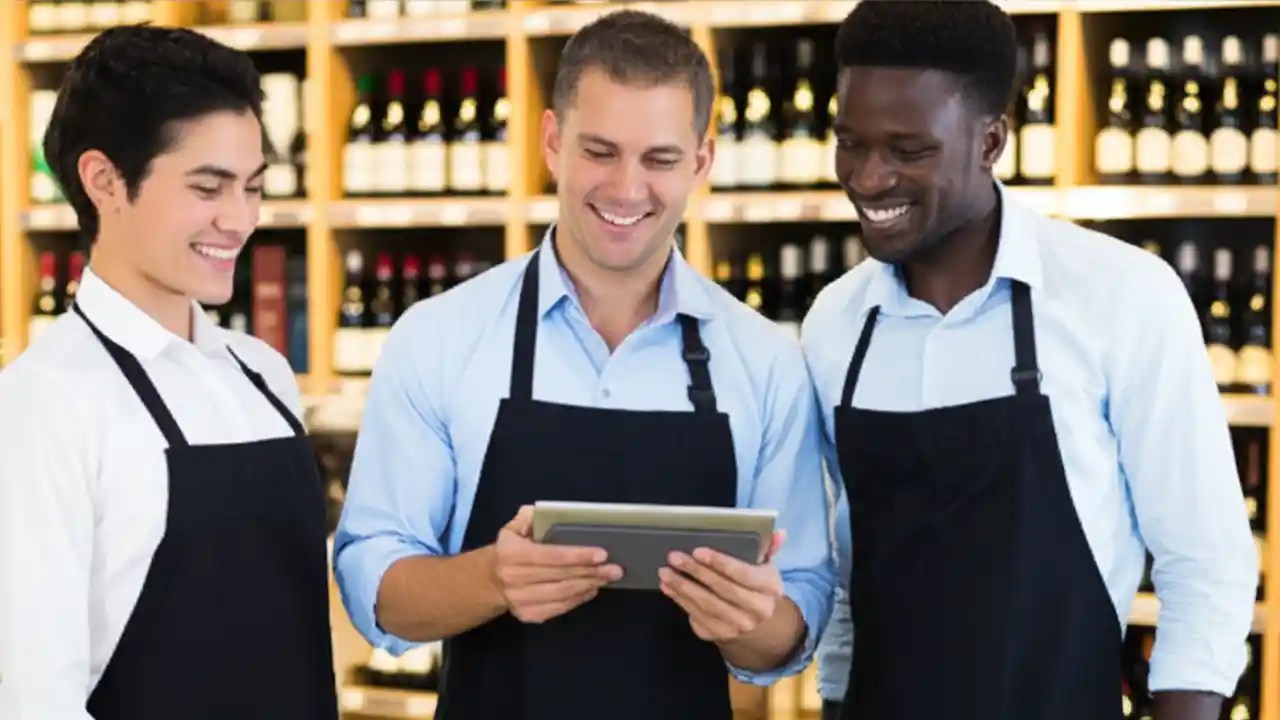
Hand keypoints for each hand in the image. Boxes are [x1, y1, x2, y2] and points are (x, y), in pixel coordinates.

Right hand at [491, 505, 623, 623]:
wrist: (490, 580)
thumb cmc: (509, 549)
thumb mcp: (513, 528)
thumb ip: (530, 517)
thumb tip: (548, 512)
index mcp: (511, 554)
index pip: (551, 555)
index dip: (578, 555)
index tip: (601, 554)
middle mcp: (514, 578)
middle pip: (561, 576)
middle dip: (591, 572)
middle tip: (615, 569)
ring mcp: (520, 600)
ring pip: (562, 594)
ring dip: (588, 586)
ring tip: (607, 578)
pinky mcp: (528, 615)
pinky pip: (559, 608)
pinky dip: (578, 599)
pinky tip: (591, 589)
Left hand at [659, 531, 785, 642]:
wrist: (759, 627)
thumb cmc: (757, 588)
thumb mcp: (766, 568)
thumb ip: (769, 548)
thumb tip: (778, 532)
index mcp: (769, 589)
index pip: (743, 574)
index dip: (720, 563)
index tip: (698, 551)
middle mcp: (755, 610)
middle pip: (721, 589)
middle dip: (695, 572)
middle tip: (675, 557)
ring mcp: (737, 626)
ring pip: (706, 605)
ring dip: (682, 587)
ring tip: (665, 571)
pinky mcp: (719, 635)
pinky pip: (696, 616)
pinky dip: (679, 600)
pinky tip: (667, 587)